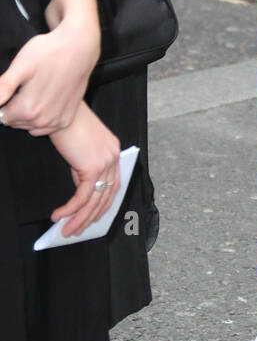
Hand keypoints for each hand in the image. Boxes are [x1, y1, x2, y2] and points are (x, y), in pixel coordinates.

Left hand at [0, 0, 100, 134]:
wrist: (79, 48)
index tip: (12, 88)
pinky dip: (41, 118)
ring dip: (26, 114)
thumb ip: (2, 88)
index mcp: (28, 109)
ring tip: (33, 93)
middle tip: (23, 87)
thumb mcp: (19, 67)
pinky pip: (45, 128)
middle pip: (15, 122)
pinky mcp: (66, 119)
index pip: (2, 116)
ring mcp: (56, 121)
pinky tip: (45, 101)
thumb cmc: (49, 53)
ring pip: (29, 126)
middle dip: (13, 108)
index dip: (3, 101)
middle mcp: (43, 120)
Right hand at [49, 103, 120, 237]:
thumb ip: (84, 166)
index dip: (104, 204)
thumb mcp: (80, 147)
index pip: (113, 185)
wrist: (62, 110)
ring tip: (66, 231)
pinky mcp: (92, 167)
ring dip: (79, 219)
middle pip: (105, 197)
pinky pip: (82, 197)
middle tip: (77, 230)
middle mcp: (113, 158)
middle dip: (90, 217)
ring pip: (94, 201)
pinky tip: (59, 216)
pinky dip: (70, 210)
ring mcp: (105, 163)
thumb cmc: (68, 123)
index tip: (94, 218)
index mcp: (113, 152)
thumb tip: (79, 186)